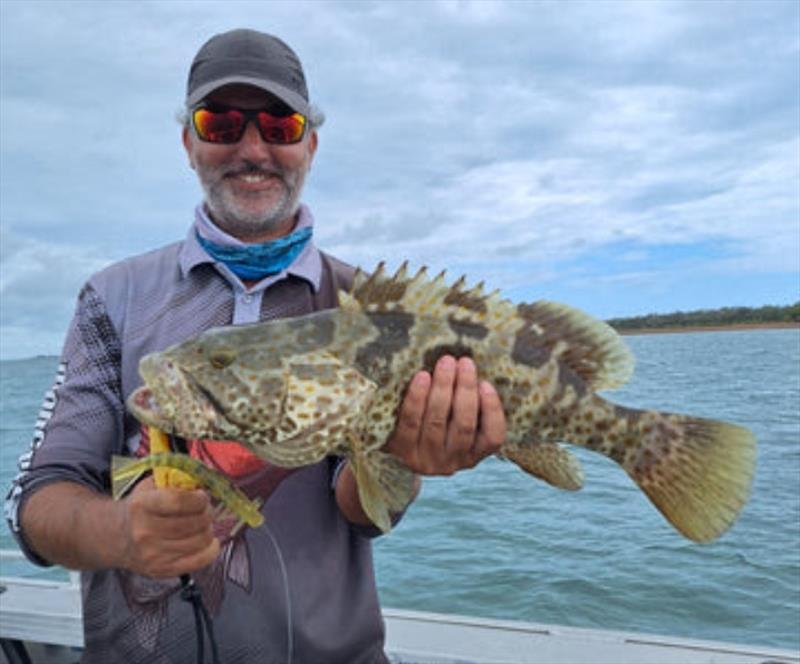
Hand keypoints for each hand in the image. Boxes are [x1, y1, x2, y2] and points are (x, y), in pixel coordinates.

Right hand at [118, 476, 219, 577]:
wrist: (117, 537)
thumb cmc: (140, 508)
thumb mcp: (150, 486)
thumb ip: (174, 478)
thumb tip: (202, 478)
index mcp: (142, 505)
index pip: (179, 501)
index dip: (198, 498)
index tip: (202, 496)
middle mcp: (145, 532)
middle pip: (194, 522)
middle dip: (207, 512)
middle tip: (205, 509)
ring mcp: (153, 554)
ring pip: (200, 540)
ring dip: (208, 529)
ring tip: (203, 523)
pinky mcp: (162, 570)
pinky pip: (200, 560)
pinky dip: (211, 549)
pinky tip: (208, 541)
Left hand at [385, 355, 505, 475]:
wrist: (389, 449)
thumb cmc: (431, 425)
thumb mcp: (454, 423)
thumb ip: (465, 405)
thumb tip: (470, 369)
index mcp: (472, 456)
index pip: (492, 438)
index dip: (492, 410)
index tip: (486, 383)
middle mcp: (451, 463)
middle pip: (463, 425)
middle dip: (465, 389)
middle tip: (465, 362)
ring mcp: (425, 460)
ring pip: (437, 421)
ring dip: (443, 388)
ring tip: (446, 363)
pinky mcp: (401, 451)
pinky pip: (411, 421)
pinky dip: (418, 397)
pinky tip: (423, 377)